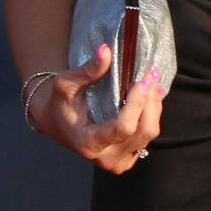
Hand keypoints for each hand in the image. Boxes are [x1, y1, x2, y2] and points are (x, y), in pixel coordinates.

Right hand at [27, 44, 163, 173]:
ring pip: (150, 132)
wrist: (56, 122)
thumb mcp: (65, 84)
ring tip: (150, 81)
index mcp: (88, 144)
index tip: (144, 78)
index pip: (123, 127)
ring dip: (154, 105)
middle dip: (151, 100)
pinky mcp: (128, 157)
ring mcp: (119, 161)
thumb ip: (88, 70)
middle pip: (144, 131)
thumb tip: (106, 50)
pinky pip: (148, 135)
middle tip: (151, 74)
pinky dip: (151, 114)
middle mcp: (106, 158)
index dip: (138, 102)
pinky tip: (148, 97)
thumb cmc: (59, 102)